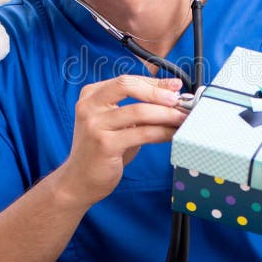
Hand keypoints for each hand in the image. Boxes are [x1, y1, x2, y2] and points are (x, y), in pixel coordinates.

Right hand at [60, 75, 186, 208]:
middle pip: (128, 87)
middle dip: (158, 92)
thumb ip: (135, 108)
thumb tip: (171, 99)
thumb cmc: (102, 150)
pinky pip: (142, 134)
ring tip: (182, 118)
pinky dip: (162, 132)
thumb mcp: (115, 123)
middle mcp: (89, 106)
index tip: (175, 85)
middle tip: (179, 100)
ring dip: (166, 114)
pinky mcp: (104, 145)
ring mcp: (95, 125)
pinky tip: (172, 134)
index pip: (126, 80)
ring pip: (139, 111)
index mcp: (91, 95)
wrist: (79, 180)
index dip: (154, 82)